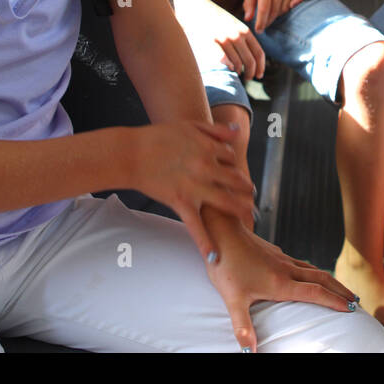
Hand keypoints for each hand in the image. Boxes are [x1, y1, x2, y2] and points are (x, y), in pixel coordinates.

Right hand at [131, 121, 254, 262]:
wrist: (132, 154)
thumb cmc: (158, 138)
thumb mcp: (189, 126)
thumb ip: (215, 130)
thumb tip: (237, 130)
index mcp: (208, 148)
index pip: (232, 158)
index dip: (234, 164)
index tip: (235, 172)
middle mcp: (206, 168)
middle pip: (236, 180)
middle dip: (246, 189)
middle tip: (252, 196)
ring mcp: (195, 187)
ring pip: (226, 202)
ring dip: (241, 210)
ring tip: (249, 217)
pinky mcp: (181, 203)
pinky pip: (196, 226)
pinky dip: (205, 242)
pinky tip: (214, 256)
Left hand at [203, 214, 357, 350]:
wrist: (221, 230)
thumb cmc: (225, 263)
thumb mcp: (232, 299)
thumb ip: (242, 326)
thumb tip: (249, 352)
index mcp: (280, 282)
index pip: (316, 293)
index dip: (335, 301)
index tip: (351, 309)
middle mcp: (286, 268)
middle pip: (322, 279)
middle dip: (341, 290)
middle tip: (357, 301)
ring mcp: (282, 258)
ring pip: (313, 269)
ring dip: (330, 280)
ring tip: (340, 289)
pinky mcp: (275, 252)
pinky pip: (302, 263)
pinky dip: (314, 271)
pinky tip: (310, 275)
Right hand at [204, 5, 266, 80]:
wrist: (195, 9)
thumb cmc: (214, 19)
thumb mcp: (233, 25)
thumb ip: (243, 38)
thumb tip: (252, 58)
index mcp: (244, 31)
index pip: (259, 53)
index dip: (261, 66)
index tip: (259, 75)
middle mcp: (236, 36)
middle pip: (250, 61)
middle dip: (251, 73)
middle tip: (248, 78)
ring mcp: (224, 40)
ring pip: (238, 64)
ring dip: (238, 71)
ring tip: (237, 72)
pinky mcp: (212, 44)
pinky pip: (224, 62)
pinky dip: (227, 67)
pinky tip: (227, 67)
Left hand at [244, 0, 312, 32]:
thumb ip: (248, 3)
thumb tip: (248, 19)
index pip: (263, 8)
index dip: (261, 22)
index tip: (259, 30)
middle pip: (275, 10)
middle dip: (269, 21)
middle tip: (264, 25)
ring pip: (286, 7)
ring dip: (279, 12)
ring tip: (273, 10)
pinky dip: (300, 1)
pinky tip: (292, 5)